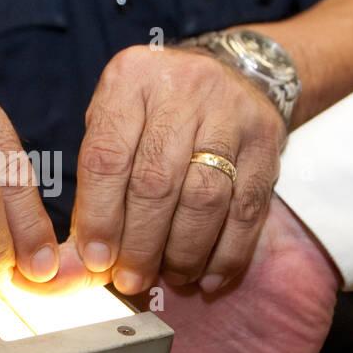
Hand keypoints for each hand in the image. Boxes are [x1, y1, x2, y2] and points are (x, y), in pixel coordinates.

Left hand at [73, 44, 285, 296]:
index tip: (97, 259)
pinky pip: (248, 208)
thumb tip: (85, 254)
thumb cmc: (156, 110)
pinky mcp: (267, 139)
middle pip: (157, 182)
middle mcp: (183, 88)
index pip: (107, 157)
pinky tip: (208, 277)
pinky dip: (228, 252)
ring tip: (170, 278)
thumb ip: (96, 177)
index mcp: (131, 80)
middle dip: (141, 243)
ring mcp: (230, 112)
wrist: (232, 72)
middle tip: (131, 280)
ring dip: (184, 252)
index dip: (99, 215)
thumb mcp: (115, 120)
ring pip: (204, 198)